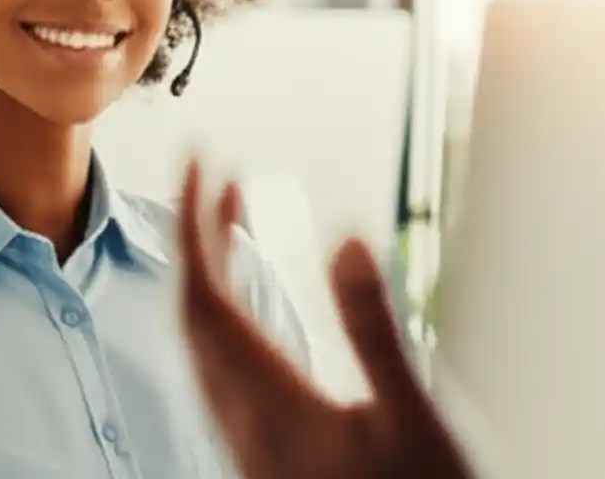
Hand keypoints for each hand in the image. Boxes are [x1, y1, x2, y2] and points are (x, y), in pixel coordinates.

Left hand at [176, 159, 473, 478]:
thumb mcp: (412, 415)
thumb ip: (374, 327)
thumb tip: (345, 240)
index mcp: (268, 396)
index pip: (204, 288)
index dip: (194, 217)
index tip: (200, 158)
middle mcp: (240, 412)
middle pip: (191, 306)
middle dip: (196, 232)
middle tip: (218, 176)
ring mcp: (243, 432)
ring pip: (199, 337)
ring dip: (205, 270)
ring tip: (231, 222)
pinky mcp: (257, 446)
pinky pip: (216, 364)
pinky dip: (222, 311)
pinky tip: (250, 303)